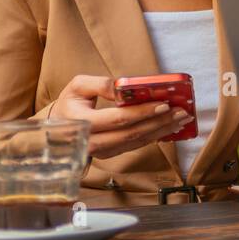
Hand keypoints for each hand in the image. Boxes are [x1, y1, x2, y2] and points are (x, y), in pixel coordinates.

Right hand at [47, 75, 192, 159]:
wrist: (56, 129)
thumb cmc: (70, 104)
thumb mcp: (78, 87)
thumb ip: (100, 84)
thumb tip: (122, 87)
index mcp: (82, 122)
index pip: (118, 118)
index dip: (143, 112)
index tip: (164, 104)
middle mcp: (92, 141)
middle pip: (132, 133)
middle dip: (160, 122)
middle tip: (182, 112)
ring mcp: (101, 152)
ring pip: (136, 142)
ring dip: (162, 130)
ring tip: (181, 119)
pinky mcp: (109, 155)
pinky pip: (135, 146)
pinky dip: (154, 136)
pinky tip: (169, 128)